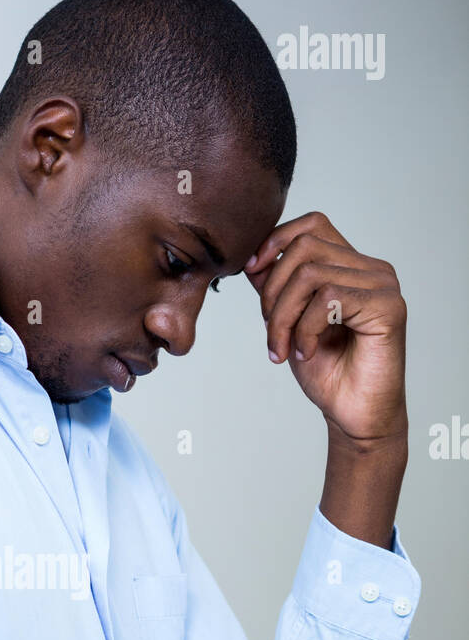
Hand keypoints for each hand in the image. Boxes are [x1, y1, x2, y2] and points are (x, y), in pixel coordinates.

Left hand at [245, 211, 407, 447]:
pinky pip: (328, 298)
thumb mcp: (288, 322)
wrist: (352, 414)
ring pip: (311, 274)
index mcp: (351, 266)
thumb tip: (254, 258)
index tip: (252, 271)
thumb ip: (276, 288)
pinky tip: (306, 353)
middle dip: (272, 291)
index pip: (313, 224)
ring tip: (283, 348)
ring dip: (283, 316)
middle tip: (270, 332)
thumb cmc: (327, 372)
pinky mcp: (388, 307)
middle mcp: (372, 269)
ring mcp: (383, 285)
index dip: (276, 240)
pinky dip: (305, 329)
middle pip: (305, 248)